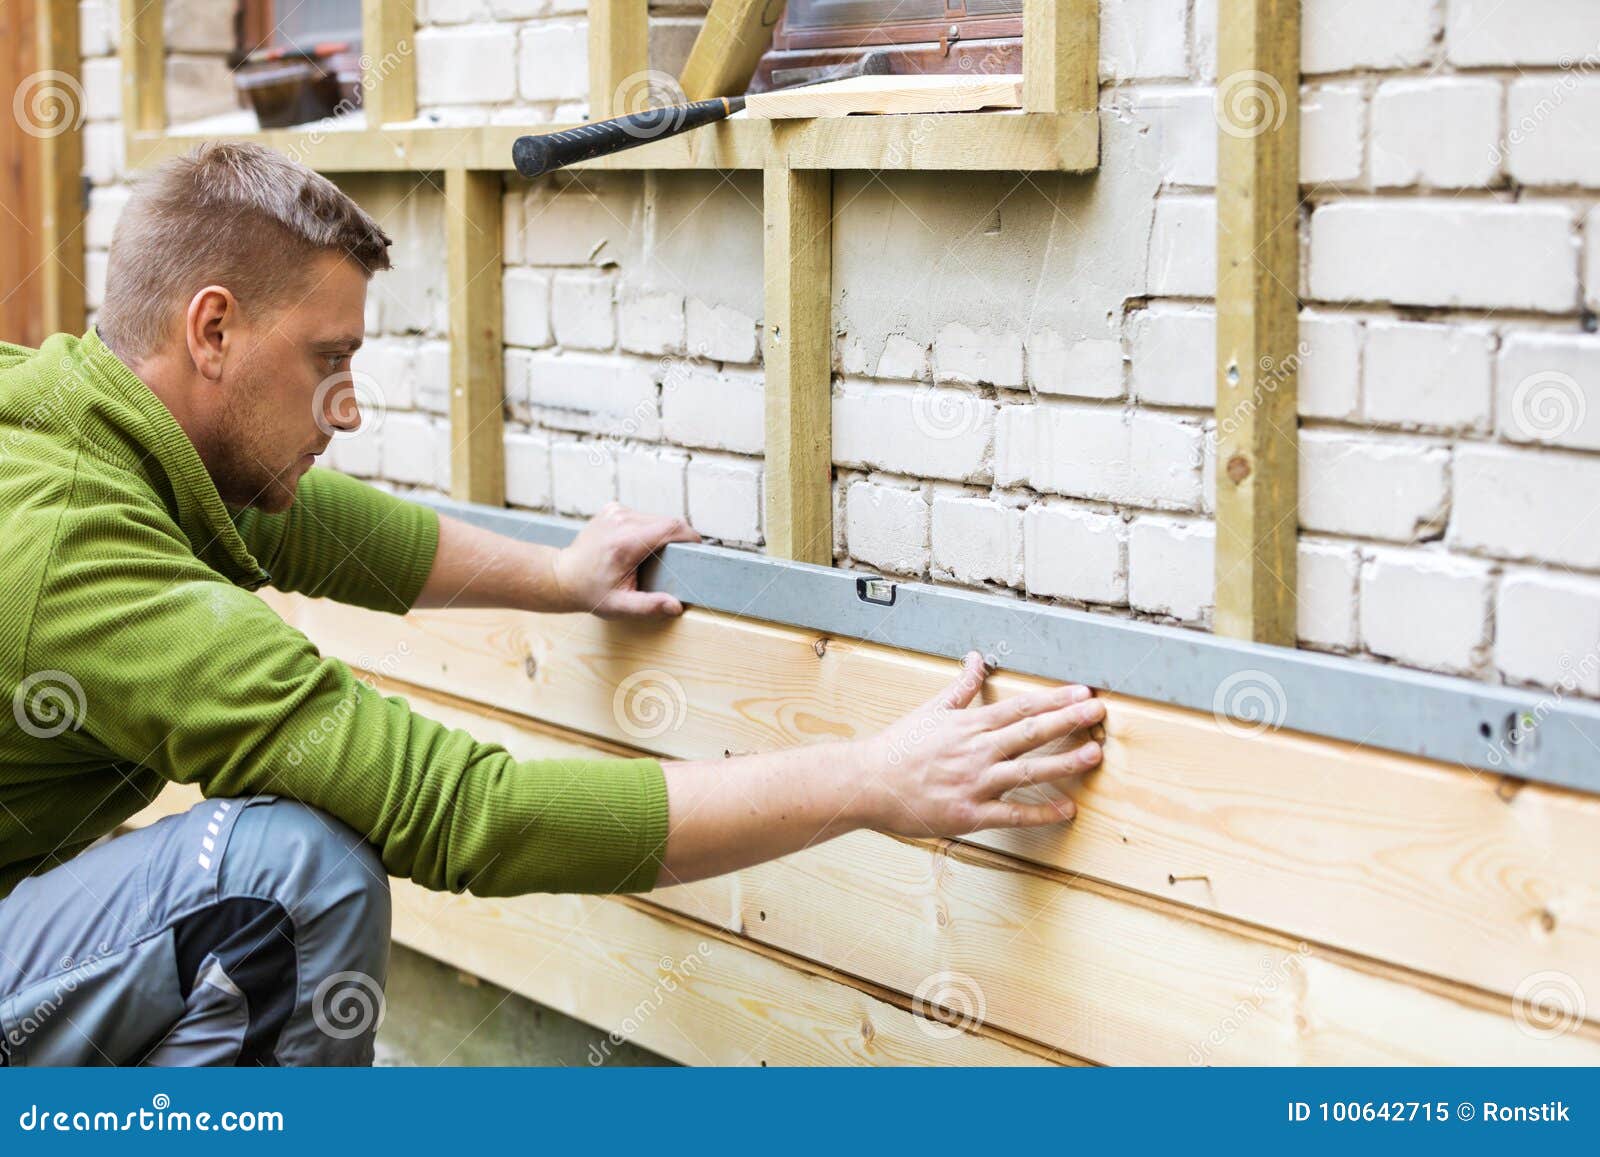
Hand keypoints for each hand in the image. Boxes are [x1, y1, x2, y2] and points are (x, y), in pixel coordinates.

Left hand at [552, 503, 700, 618]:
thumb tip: (676, 606)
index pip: (670, 527)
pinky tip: (638, 546)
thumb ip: (649, 606)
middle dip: (677, 539)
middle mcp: (621, 520)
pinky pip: (642, 516)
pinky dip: (647, 529)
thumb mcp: (619, 606)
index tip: (697, 550)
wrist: (562, 576)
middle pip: (666, 521)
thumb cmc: (590, 592)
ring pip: (655, 517)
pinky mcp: (613, 508)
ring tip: (655, 556)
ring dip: (661, 534)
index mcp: (625, 541)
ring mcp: (615, 511)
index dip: (690, 537)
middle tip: (676, 561)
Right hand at [852, 652, 1104, 836]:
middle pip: (1031, 732)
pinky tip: (1068, 808)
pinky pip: (1012, 814)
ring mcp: (975, 782)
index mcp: (969, 725)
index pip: (1021, 707)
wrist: (867, 783)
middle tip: (1099, 712)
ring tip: (1094, 754)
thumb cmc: (898, 747)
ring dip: (1065, 762)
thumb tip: (976, 658)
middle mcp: (977, 751)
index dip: (1055, 699)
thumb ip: (961, 687)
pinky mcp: (969, 813)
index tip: (1083, 692)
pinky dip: (1041, 812)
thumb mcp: (931, 710)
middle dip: (1069, 720)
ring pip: (1028, 770)